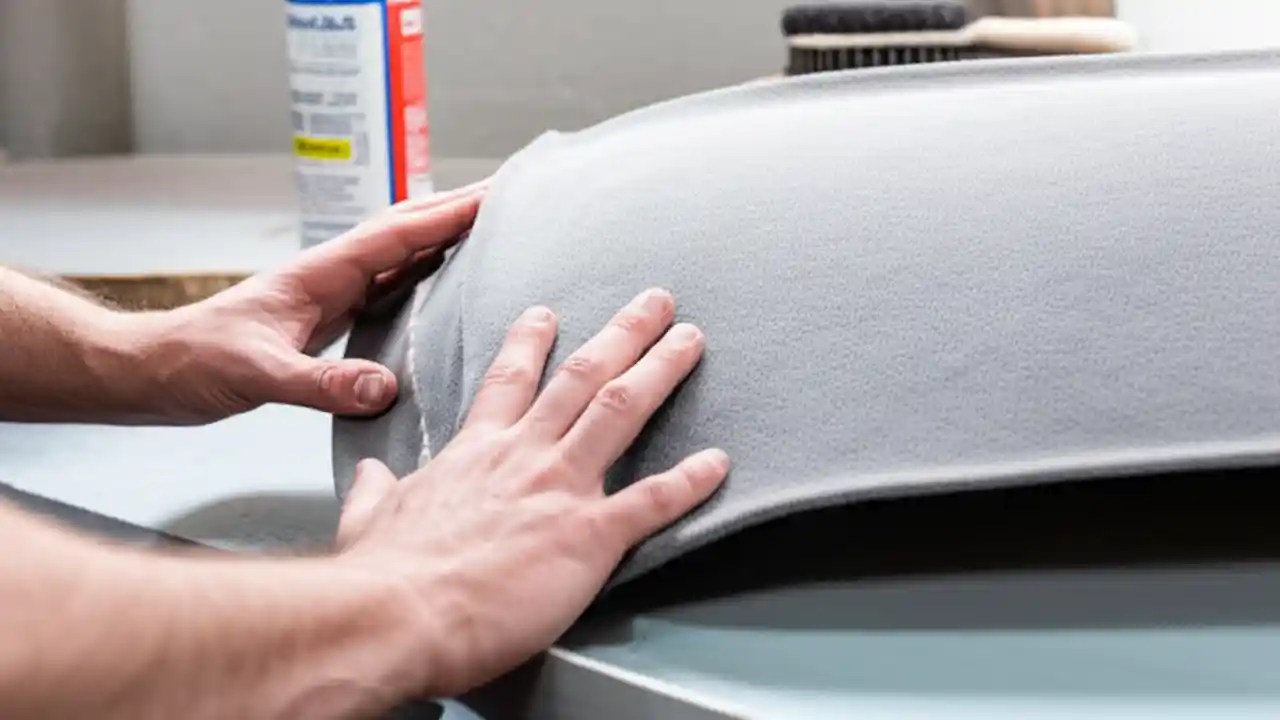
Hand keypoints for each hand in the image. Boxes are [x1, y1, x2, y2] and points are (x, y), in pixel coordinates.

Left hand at [138, 182, 485, 422]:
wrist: (154, 372)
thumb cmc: (196, 364)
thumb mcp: (258, 375)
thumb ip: (321, 382)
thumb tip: (385, 388)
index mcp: (321, 273)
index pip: (396, 235)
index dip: (447, 215)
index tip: (494, 197)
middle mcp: (330, 275)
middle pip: (403, 230)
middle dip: (453, 209)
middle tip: (504, 195)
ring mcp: (329, 294)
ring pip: (398, 254)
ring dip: (441, 237)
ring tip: (486, 228)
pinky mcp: (326, 318)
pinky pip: (387, 288)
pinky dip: (422, 275)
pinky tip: (441, 284)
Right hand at [332, 288, 729, 696]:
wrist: (397, 614)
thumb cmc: (383, 575)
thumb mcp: (368, 519)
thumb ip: (375, 491)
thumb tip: (367, 474)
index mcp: (477, 453)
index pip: (509, 381)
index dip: (532, 342)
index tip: (548, 313)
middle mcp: (524, 456)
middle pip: (582, 376)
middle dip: (623, 333)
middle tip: (655, 302)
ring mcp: (560, 489)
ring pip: (621, 410)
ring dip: (661, 371)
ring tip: (690, 340)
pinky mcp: (589, 536)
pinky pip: (652, 501)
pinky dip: (689, 481)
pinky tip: (718, 463)